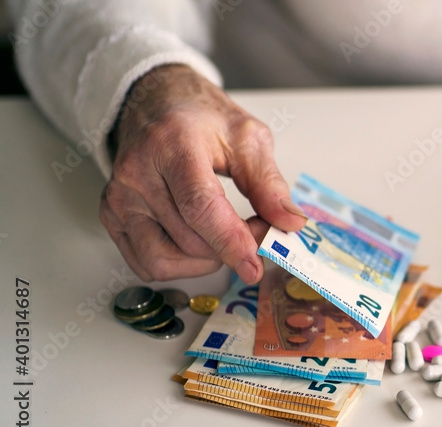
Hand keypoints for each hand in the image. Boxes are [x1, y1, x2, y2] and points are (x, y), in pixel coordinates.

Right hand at [101, 65, 306, 283]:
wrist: (156, 104)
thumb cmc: (202, 120)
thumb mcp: (248, 139)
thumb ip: (269, 184)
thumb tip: (290, 224)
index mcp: (174, 144)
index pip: (200, 206)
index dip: (231, 241)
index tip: (255, 265)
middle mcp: (138, 172)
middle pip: (189, 238)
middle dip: (232, 246)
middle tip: (258, 228)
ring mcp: (119, 196)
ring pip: (165, 259)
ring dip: (205, 260)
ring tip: (225, 234)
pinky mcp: (110, 215)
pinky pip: (146, 262)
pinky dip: (180, 265)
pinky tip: (199, 242)